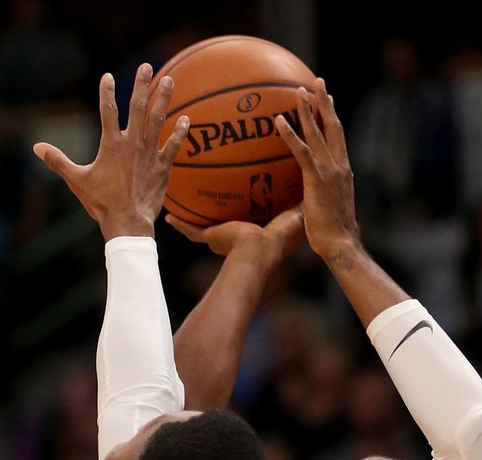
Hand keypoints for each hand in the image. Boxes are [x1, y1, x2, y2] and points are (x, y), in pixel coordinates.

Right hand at [33, 63, 190, 240]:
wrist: (128, 221)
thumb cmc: (101, 202)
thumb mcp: (77, 180)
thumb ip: (57, 160)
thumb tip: (36, 147)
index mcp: (111, 144)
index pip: (107, 110)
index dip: (107, 92)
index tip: (108, 76)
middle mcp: (132, 144)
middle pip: (138, 107)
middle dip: (141, 85)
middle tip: (146, 66)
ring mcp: (150, 154)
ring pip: (158, 120)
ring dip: (163, 99)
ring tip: (169, 80)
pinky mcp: (163, 166)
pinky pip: (174, 145)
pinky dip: (180, 132)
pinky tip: (186, 118)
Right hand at [167, 206, 304, 265]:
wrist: (256, 252)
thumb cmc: (277, 239)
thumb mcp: (294, 216)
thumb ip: (302, 204)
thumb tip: (313, 186)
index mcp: (256, 235)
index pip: (253, 220)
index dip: (253, 209)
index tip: (251, 196)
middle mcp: (236, 238)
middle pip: (226, 223)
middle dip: (222, 212)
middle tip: (217, 194)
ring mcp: (220, 240)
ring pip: (204, 226)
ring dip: (195, 216)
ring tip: (187, 201)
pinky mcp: (210, 238)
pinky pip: (190, 230)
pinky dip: (180, 223)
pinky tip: (169, 215)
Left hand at [273, 78, 361, 260]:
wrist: (341, 243)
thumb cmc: (333, 232)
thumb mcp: (329, 207)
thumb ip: (321, 193)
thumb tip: (311, 192)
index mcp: (343, 170)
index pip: (339, 137)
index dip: (333, 117)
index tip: (328, 99)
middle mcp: (340, 165)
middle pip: (333, 126)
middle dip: (325, 102)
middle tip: (317, 82)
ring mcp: (330, 170)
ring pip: (318, 133)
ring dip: (307, 110)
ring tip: (298, 91)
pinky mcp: (317, 179)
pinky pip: (301, 151)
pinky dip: (290, 134)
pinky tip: (278, 121)